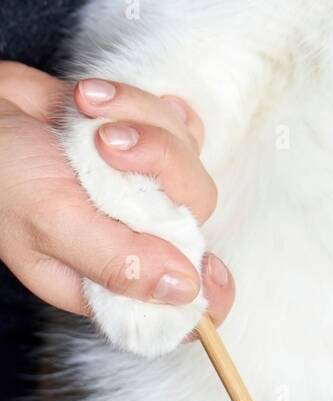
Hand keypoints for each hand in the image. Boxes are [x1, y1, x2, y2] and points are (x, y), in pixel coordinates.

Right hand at [0, 61, 233, 322]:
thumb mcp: (50, 222)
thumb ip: (117, 260)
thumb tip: (185, 291)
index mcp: (107, 272)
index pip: (173, 301)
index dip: (206, 294)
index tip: (216, 276)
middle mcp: (131, 230)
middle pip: (194, 204)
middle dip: (158, 158)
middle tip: (108, 142)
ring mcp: (138, 182)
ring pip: (185, 151)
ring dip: (137, 117)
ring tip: (84, 109)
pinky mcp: (138, 136)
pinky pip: (171, 117)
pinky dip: (133, 100)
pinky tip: (90, 99)